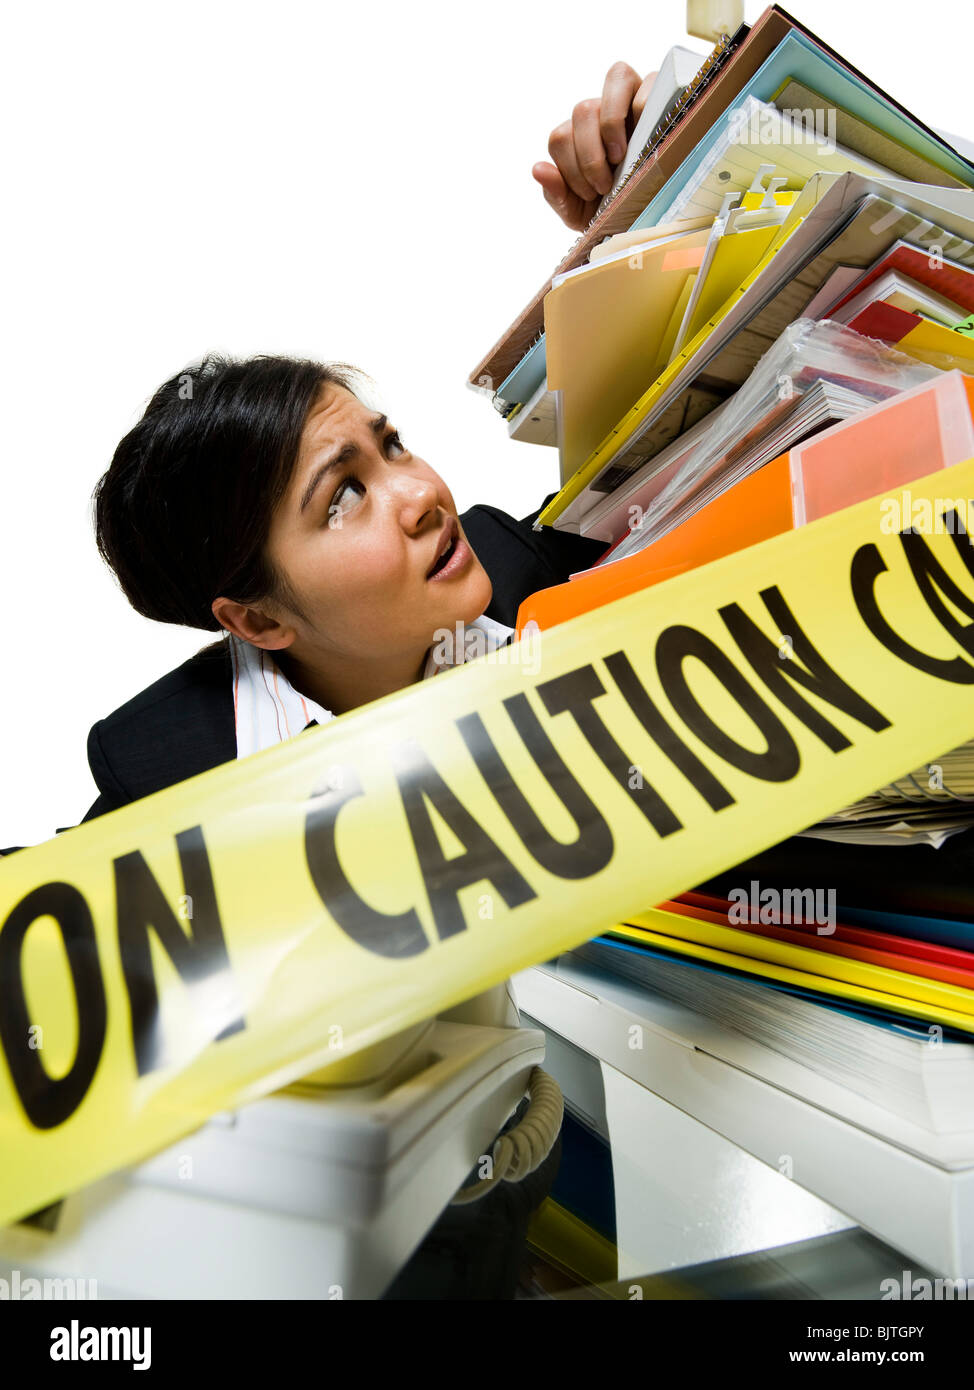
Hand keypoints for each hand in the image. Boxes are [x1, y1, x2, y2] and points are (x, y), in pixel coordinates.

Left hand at [533, 62, 657, 230]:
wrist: (652, 211)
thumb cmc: (616, 207)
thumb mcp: (580, 211)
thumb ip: (557, 193)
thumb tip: (538, 169)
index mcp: (578, 136)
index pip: (560, 137)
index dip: (571, 168)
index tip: (590, 193)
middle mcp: (601, 111)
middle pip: (583, 110)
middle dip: (590, 155)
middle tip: (605, 184)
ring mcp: (631, 96)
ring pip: (614, 78)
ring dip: (613, 124)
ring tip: (621, 157)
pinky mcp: (661, 91)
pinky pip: (649, 80)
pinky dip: (645, 105)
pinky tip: (648, 138)